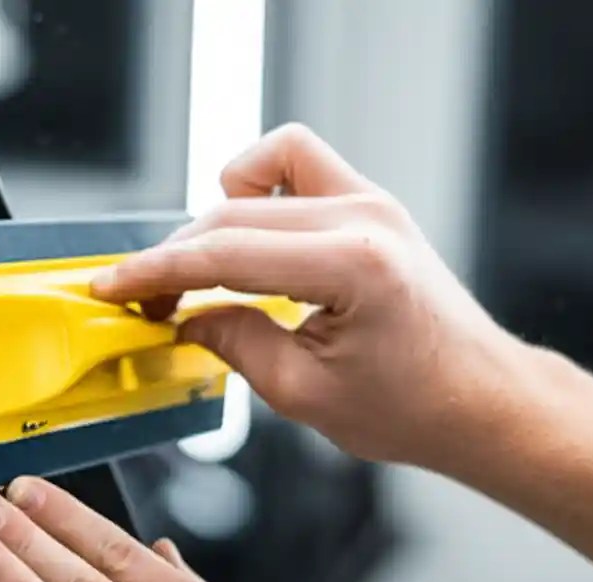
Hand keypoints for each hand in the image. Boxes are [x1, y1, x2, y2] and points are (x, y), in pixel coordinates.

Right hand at [91, 123, 531, 468]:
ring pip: (256, 181)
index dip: (155, 271)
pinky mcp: (372, 203)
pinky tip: (247, 231)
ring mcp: (371, 202)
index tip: (112, 285)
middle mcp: (364, 218)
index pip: (224, 253)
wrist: (480, 400)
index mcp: (351, 266)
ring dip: (213, 223)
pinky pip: (297, 162)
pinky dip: (257, 188)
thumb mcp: (306, 394)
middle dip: (175, 258)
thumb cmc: (415, 407)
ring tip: (199, 276)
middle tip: (147, 303)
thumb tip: (186, 318)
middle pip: (229, 216)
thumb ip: (235, 345)